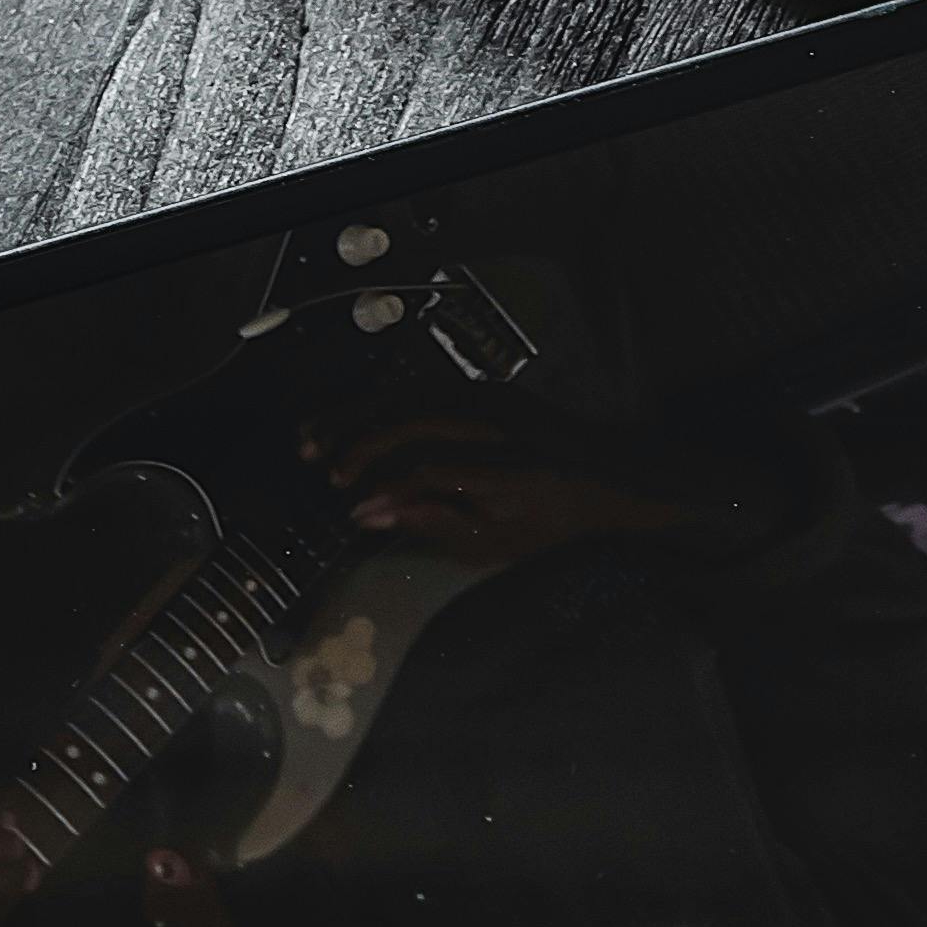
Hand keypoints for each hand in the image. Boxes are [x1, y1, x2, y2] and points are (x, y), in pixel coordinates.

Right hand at [315, 410, 630, 574]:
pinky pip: (422, 386)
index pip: (429, 466)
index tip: (350, 505)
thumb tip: (370, 512)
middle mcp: (498, 425)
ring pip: (412, 393)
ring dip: (360, 412)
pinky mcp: (484, 387)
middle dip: (359, 440)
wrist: (607, 474)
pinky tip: (355, 418)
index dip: (383, 484)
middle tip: (320, 465)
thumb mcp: (496, 540)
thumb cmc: (551, 520)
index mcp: (507, 470)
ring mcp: (491, 398)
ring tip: (319, 436)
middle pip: (413, 417)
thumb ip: (432, 523)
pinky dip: (382, 400)